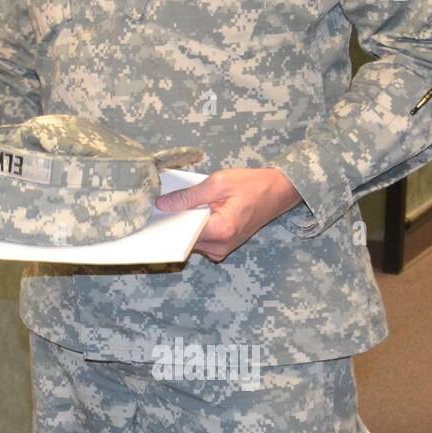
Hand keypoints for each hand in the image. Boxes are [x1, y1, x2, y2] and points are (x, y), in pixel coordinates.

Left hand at [154, 168, 301, 262]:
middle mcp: (221, 247)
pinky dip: (194, 227)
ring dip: (184, 225)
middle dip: (173, 224)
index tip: (152, 215)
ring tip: (177, 206)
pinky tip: (191, 212)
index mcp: (220, 231)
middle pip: (184, 240)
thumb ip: (189, 196)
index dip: (165, 224)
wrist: (279, 191)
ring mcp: (223, 250)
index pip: (181, 235)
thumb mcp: (218, 183)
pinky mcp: (223, 247)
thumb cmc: (253, 184)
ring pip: (191, 241)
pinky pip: (201, 240)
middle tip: (160, 206)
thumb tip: (162, 205)